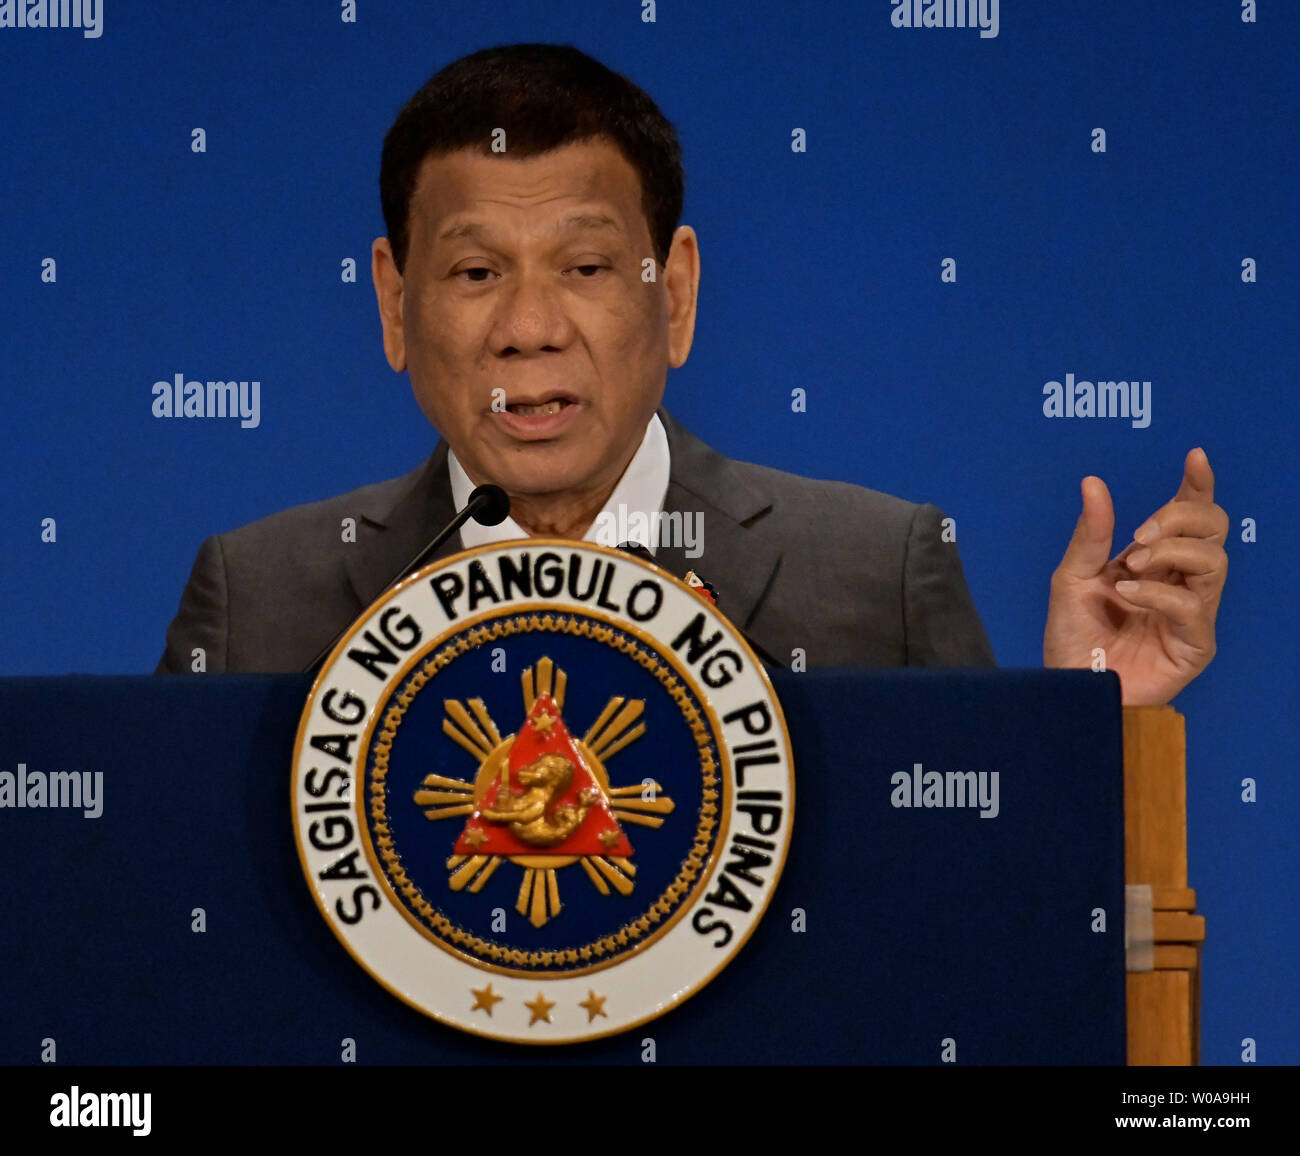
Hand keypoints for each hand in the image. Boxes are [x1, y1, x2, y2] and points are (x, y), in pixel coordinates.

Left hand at [1043, 448, 1227, 704]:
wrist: (1067, 687)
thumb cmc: (1072, 636)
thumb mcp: (1072, 577)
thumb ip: (1090, 534)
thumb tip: (1093, 483)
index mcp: (1154, 560)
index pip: (1190, 515)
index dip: (1198, 485)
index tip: (1195, 458)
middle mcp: (1178, 581)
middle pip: (1212, 529)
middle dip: (1179, 518)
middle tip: (1138, 535)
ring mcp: (1191, 612)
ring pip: (1214, 561)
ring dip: (1171, 553)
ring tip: (1130, 567)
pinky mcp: (1194, 645)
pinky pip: (1193, 606)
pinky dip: (1159, 592)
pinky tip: (1128, 594)